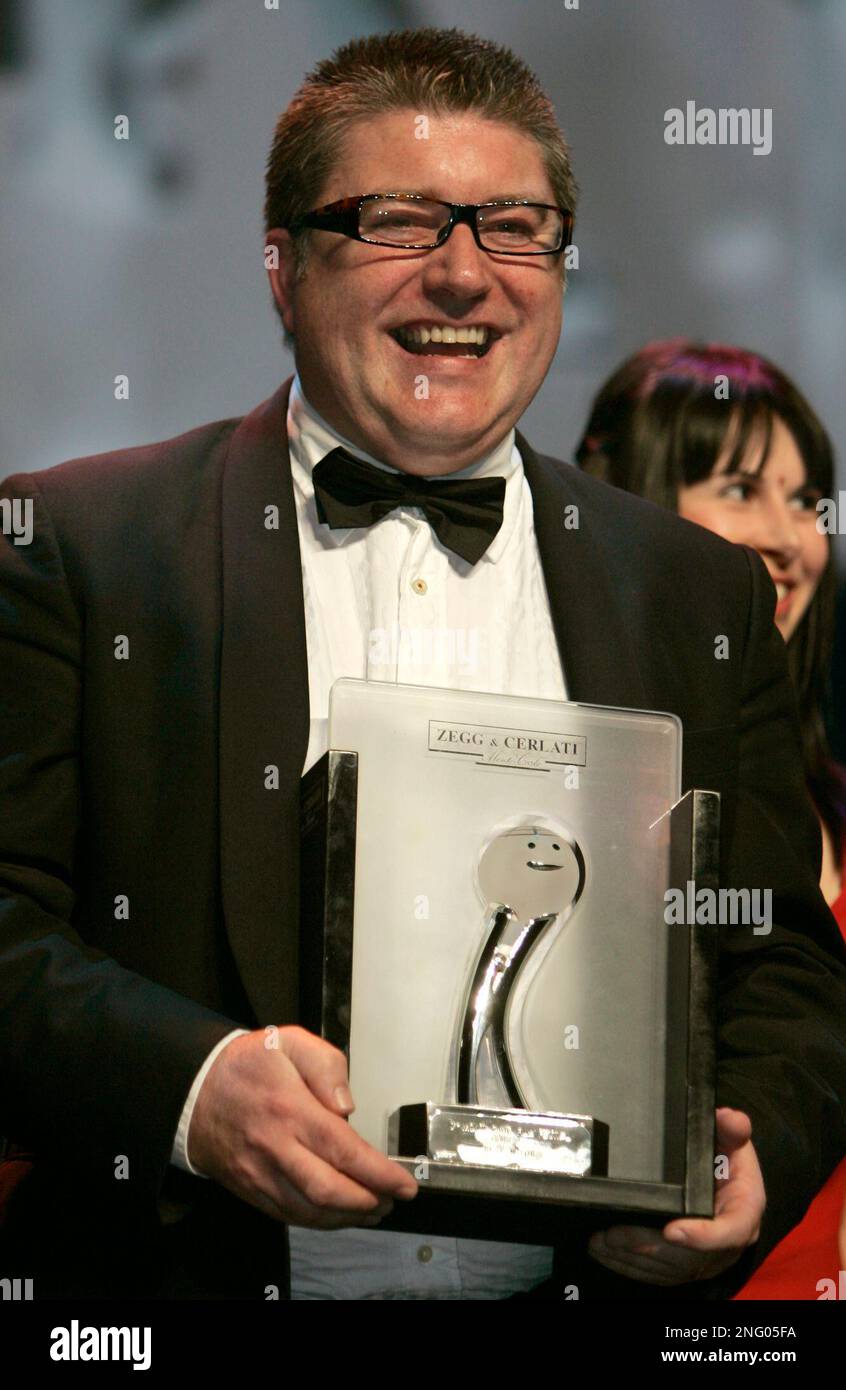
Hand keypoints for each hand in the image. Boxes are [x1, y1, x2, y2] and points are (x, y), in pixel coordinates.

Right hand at [187, 1025, 417, 1228]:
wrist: (193, 1091)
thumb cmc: (247, 1065)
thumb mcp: (289, 1041)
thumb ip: (326, 1066)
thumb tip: (347, 1107)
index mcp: (289, 1109)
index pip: (342, 1149)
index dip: (378, 1174)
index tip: (405, 1185)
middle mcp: (274, 1148)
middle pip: (327, 1190)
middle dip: (367, 1202)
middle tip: (392, 1200)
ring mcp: (259, 1174)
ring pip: (308, 1211)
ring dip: (346, 1218)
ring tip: (373, 1210)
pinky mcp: (250, 1188)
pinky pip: (288, 1215)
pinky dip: (318, 1221)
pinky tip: (339, 1214)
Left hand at [587, 1107, 763, 1284]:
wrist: (730, 1181)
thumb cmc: (728, 1158)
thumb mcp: (732, 1139)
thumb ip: (731, 1128)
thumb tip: (730, 1118)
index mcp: (744, 1210)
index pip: (731, 1231)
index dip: (704, 1237)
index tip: (671, 1230)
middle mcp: (728, 1243)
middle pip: (690, 1257)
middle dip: (648, 1247)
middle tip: (612, 1235)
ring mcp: (709, 1258)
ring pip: (671, 1270)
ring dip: (632, 1260)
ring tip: (600, 1243)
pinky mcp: (690, 1267)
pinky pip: (662, 1274)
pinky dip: (632, 1267)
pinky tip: (607, 1254)